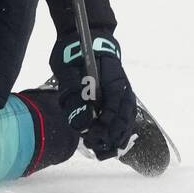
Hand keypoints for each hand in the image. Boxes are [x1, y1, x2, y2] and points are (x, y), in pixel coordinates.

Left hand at [51, 34, 137, 159]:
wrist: (86, 39)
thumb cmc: (73, 52)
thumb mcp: (66, 69)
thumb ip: (73, 94)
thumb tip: (81, 125)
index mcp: (112, 77)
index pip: (114, 105)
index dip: (105, 124)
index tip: (92, 137)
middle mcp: (122, 87)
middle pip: (124, 116)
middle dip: (111, 136)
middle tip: (95, 149)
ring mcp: (123, 92)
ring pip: (127, 119)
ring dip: (117, 138)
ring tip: (102, 153)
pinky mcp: (119, 97)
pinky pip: (124, 117)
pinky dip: (119, 132)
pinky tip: (110, 145)